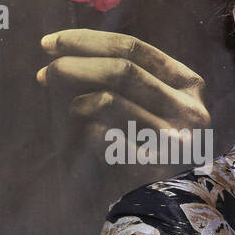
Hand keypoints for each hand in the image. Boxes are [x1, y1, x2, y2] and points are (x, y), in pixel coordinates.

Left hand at [37, 29, 209, 154]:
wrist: (172, 194)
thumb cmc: (154, 136)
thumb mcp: (153, 97)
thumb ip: (120, 72)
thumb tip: (59, 53)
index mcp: (188, 83)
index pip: (133, 48)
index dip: (86, 41)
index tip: (50, 44)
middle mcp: (189, 109)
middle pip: (121, 70)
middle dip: (73, 66)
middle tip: (45, 72)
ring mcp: (174, 138)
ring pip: (108, 100)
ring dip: (77, 102)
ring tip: (72, 110)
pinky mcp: (154, 165)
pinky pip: (101, 135)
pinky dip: (85, 132)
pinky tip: (88, 137)